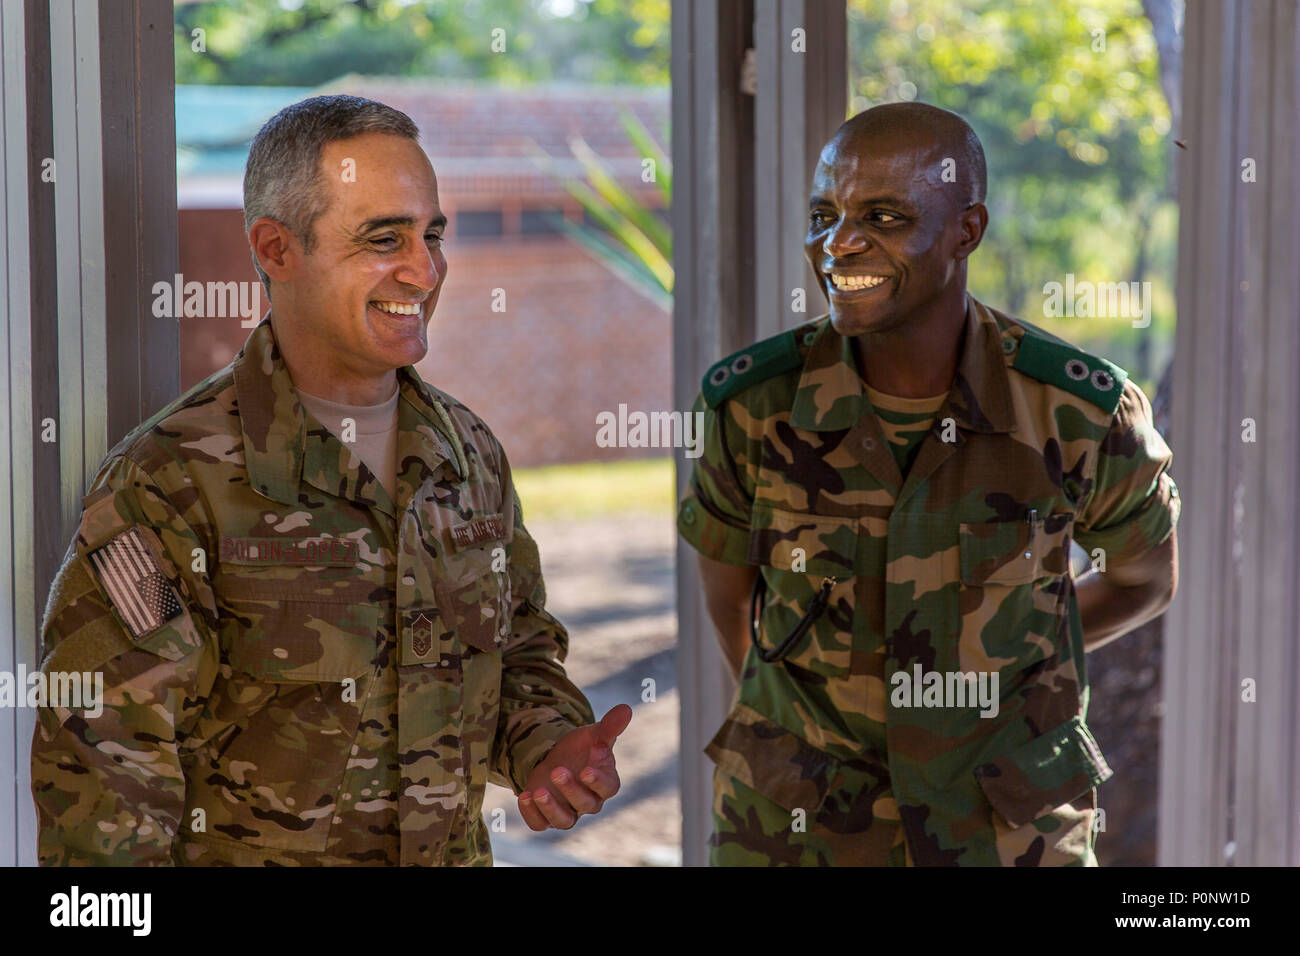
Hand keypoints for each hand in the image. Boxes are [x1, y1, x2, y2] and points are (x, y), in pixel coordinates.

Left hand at [518, 704, 631, 830]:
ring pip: (564, 820)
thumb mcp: (594, 734)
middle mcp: (589, 801)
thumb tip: (626, 708)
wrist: (558, 759)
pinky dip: (532, 814)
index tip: (586, 771)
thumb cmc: (582, 749)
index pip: (608, 788)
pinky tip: (524, 796)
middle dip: (570, 789)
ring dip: (550, 808)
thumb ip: (610, 726)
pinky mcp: (546, 816)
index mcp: (605, 782)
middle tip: (557, 771)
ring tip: (538, 792)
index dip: (598, 782)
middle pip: (585, 804)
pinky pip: (540, 824)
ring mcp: (567, 811)